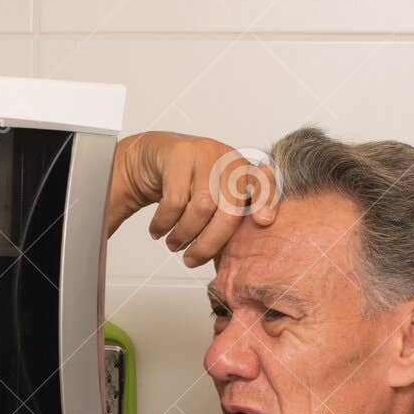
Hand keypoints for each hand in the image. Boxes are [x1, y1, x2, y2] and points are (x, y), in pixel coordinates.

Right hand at [107, 131, 279, 267]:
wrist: (147, 158)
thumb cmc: (182, 184)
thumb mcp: (209, 197)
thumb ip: (225, 217)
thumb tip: (236, 258)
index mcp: (241, 170)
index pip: (264, 183)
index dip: (267, 201)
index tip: (264, 222)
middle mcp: (227, 158)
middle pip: (229, 208)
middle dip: (209, 243)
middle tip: (191, 260)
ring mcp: (204, 153)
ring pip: (202, 207)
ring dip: (184, 234)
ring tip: (173, 244)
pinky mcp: (179, 155)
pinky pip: (174, 201)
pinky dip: (164, 223)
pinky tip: (158, 230)